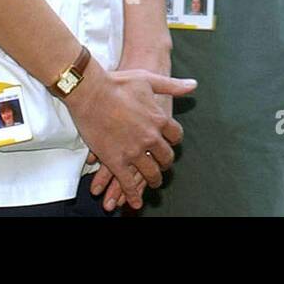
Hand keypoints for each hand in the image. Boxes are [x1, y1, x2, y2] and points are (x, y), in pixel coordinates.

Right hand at [65, 61, 194, 210]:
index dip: (174, 140)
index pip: (176, 136)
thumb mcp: (149, 80)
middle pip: (165, 157)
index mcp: (159, 119)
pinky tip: (135, 202)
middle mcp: (150, 137)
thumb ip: (172, 86)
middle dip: (165, 163)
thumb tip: (193, 85)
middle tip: (162, 166)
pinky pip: (128, 183)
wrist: (91, 92)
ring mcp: (133, 151)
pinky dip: (132, 195)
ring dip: (153, 180)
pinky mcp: (116, 161)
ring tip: (153, 182)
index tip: (170, 143)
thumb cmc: (118, 83)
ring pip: (150, 173)